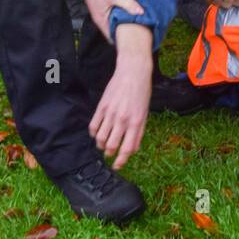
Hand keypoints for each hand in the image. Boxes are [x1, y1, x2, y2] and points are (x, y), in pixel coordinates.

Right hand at [80, 0, 142, 37]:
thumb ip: (128, 3)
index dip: (120, 40)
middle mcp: (99, 18)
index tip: (130, 41)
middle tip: (136, 31)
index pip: (110, 36)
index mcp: (100, 20)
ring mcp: (101, 12)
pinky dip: (120, 13)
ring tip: (134, 22)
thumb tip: (140, 12)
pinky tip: (128, 11)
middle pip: (113, 29)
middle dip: (123, 31)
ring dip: (122, 21)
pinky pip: (113, 13)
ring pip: (113, 20)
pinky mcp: (103, 5)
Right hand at [89, 23, 152, 168]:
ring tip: (104, 144)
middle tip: (110, 154)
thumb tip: (132, 149)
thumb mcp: (145, 113)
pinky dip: (94, 134)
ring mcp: (111, 113)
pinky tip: (97, 134)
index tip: (118, 166)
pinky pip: (93, 126)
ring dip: (101, 145)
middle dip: (110, 154)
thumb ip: (139, 132)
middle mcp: (123, 120)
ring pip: (101, 138)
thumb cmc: (141, 93)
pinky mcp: (101, 106)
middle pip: (111, 146)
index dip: (121, 161)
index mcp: (136, 122)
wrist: (133, 72)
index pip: (127, 149)